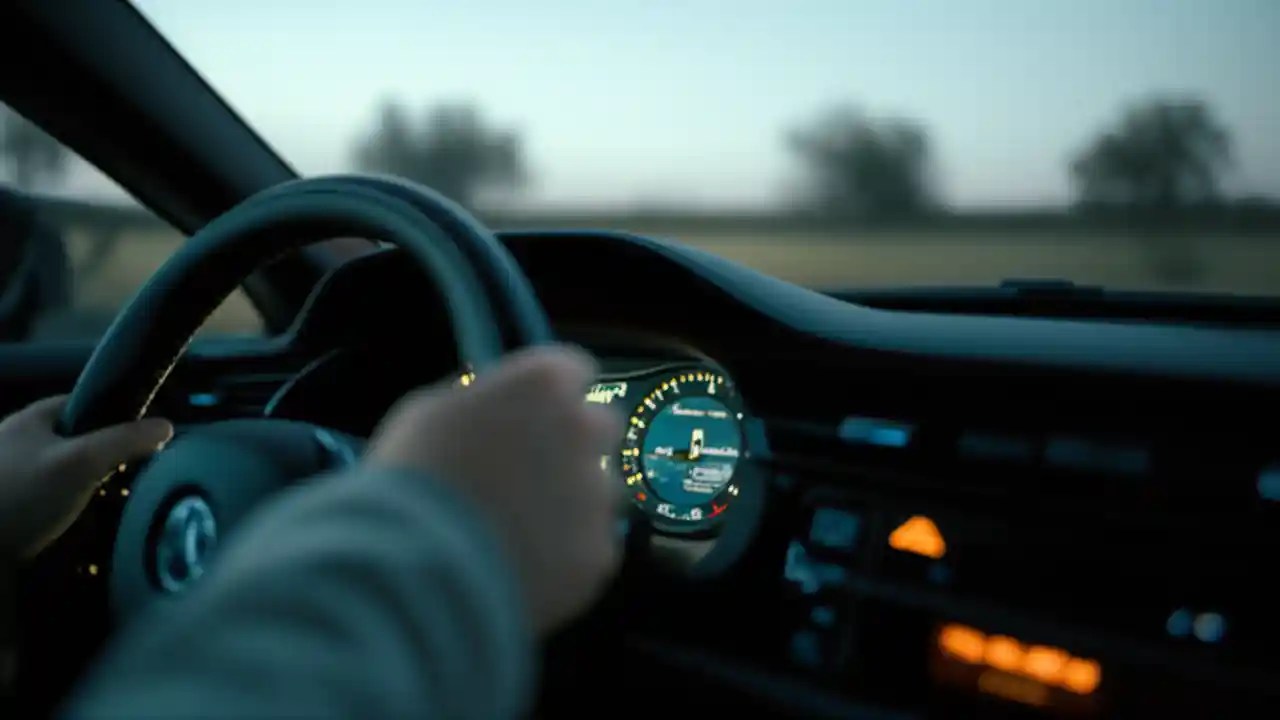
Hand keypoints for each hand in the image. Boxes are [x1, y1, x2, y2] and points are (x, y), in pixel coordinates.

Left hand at [0, 396, 173, 558]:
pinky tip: (71, 523)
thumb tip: (166, 425)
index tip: (141, 440)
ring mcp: (10, 472)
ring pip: (61, 470)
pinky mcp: (8, 503)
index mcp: (34, 417)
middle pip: (75, 439)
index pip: (86, 404)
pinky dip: (61, 506)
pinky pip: (46, 496)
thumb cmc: (19, 495)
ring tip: (101, 503)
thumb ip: (125, 441)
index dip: (117, 417)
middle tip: (125, 476)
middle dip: (101, 456)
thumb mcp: (82, 462)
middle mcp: (18, 438)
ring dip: (82, 485)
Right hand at [367, 345, 622, 634]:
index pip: (573, 368)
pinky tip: (527, 562)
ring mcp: (598, 494)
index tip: (534, 411)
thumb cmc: (413, 479)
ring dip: (574, 499)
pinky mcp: (600, 552)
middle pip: (600, 426)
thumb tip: (494, 405)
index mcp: (543, 383)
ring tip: (523, 527)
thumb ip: (479, 401)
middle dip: (575, 442)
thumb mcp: (430, 413)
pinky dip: (568, 552)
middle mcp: (585, 430)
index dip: (551, 393)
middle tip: (531, 470)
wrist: (418, 570)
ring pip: (601, 489)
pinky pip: (592, 543)